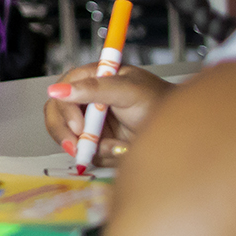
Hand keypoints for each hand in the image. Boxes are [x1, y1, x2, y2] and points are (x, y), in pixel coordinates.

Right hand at [43, 64, 173, 164]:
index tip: (79, 127)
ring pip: (70, 140)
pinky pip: (87, 154)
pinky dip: (102, 156)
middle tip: (80, 149)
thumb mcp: (128, 90)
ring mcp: (92, 123)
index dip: (65, 111)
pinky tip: (120, 150)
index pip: (61, 93)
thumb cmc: (158, 101)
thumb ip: (94, 89)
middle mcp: (87, 100)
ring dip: (92, 148)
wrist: (179, 130)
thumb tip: (58, 90)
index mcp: (91, 79)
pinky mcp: (99, 142)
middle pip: (56, 117)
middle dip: (67, 135)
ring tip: (117, 147)